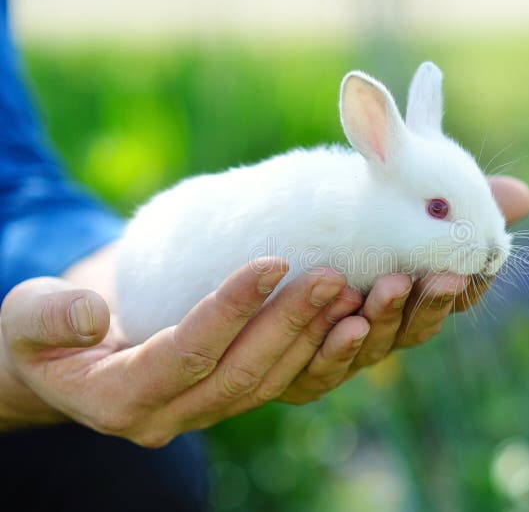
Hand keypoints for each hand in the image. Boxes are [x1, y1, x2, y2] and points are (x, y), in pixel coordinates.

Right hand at [0, 261, 371, 445]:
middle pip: (241, 373)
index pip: (187, 353)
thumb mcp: (26, 318)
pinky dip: (313, 351)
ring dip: (311, 336)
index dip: (232, 309)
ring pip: (268, 382)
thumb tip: (93, 314)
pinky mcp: (224, 398)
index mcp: (119, 399)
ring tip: (348, 290)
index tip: (274, 261)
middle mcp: (167, 416)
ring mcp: (201, 412)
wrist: (63, 364)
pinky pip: (276, 382)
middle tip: (331, 275)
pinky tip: (344, 316)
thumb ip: (49, 316)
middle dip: (290, 323)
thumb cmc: (41, 335)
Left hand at [281, 174, 528, 399]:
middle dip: (429, 303)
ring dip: (385, 318)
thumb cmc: (339, 231)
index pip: (446, 303)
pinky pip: (322, 370)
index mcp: (405, 300)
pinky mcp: (300, 374)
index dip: (463, 291)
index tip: (470, 270)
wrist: (260, 253)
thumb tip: (523, 195)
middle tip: (439, 277)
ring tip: (387, 288)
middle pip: (415, 327)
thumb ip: (456, 201)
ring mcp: (341, 354)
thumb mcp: (395, 206)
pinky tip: (342, 322)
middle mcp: (379, 330)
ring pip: (372, 346)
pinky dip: (336, 348)